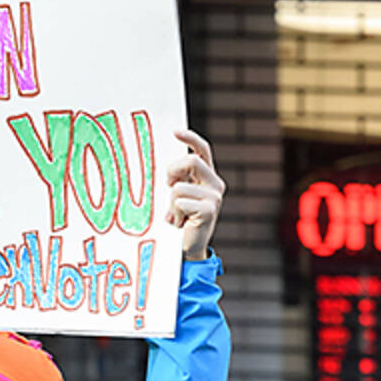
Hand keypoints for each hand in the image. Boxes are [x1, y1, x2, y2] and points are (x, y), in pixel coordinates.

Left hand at [165, 129, 224, 259]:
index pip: (202, 150)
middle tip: (167, 188)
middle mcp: (215, 184)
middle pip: (191, 161)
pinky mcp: (209, 210)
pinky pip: (180, 201)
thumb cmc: (180, 220)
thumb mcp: (178, 195)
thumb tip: (166, 167)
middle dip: (172, 172)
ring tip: (175, 216)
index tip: (175, 132)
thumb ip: (178, 179)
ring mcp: (214, 197)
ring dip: (171, 203)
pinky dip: (174, 213)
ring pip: (179, 186)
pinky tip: (180, 223)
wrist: (188, 248)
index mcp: (208, 177)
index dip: (190, 138)